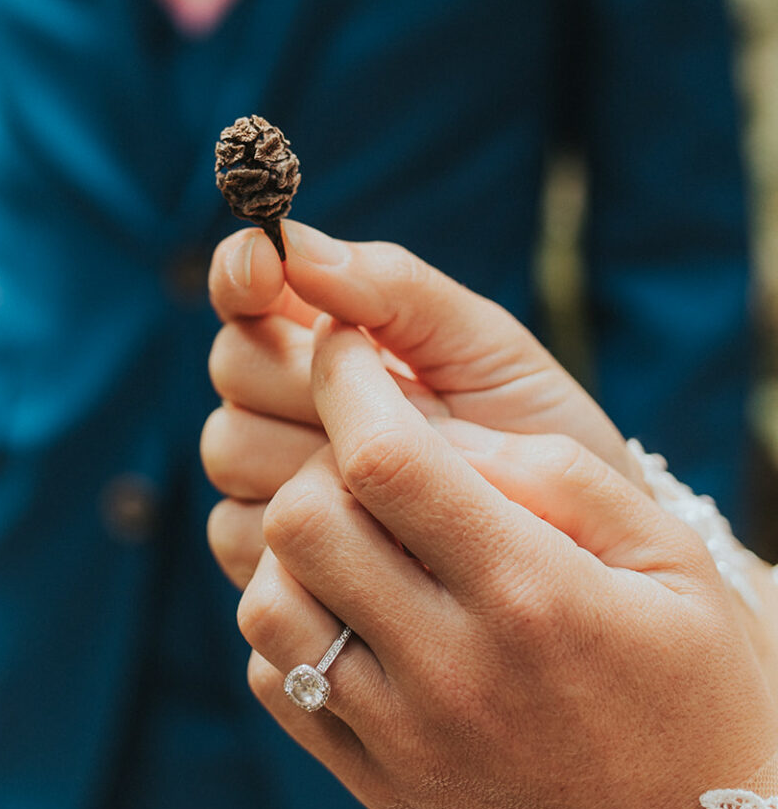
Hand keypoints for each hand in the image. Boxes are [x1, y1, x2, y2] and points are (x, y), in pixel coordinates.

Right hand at [204, 220, 638, 589]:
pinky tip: (374, 538)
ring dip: (308, 456)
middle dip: (302, 377)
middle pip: (235, 366)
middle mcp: (284, 400)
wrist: (577, 551)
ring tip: (402, 478)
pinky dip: (306, 530)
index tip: (265, 267)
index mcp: (328, 332)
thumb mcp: (482, 343)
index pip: (246, 285)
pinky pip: (242, 534)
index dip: (241, 271)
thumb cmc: (532, 428)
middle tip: (399, 404)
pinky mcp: (275, 563)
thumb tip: (293, 244)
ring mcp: (272, 480)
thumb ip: (392, 286)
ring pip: (231, 447)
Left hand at [234, 318, 777, 808]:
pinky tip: (352, 602)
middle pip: (305, 519)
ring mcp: (404, 739)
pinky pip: (277, 681)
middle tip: (359, 443)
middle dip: (316, 452)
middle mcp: (451, 670)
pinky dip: (291, 622)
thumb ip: (560, 477)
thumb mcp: (670, 562)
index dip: (346, 379)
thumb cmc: (698, 691)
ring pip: (270, 599)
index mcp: (530, 595)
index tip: (346, 347)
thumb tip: (444, 428)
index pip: (384, 459)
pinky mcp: (377, 786)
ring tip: (356, 525)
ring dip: (295, 541)